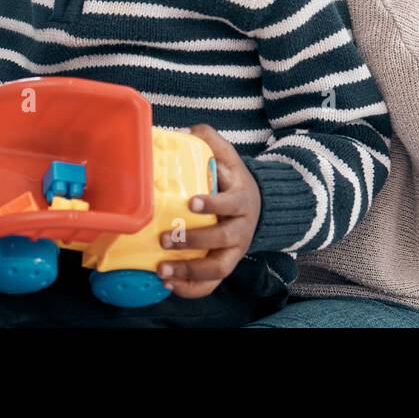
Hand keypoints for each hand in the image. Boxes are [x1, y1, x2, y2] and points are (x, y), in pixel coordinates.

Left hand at [155, 125, 260, 298]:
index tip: (190, 202)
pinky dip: (191, 289)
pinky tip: (169, 285)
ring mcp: (235, 250)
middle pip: (222, 237)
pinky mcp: (227, 266)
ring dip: (189, 272)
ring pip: (217, 269)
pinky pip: (212, 285)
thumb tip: (184, 130)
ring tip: (162, 270)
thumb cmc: (233, 180)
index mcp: (241, 198)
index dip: (212, 204)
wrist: (256, 205)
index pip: (230, 202)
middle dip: (193, 240)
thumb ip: (210, 140)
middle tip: (165, 238)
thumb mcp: (228, 156)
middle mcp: (242, 228)